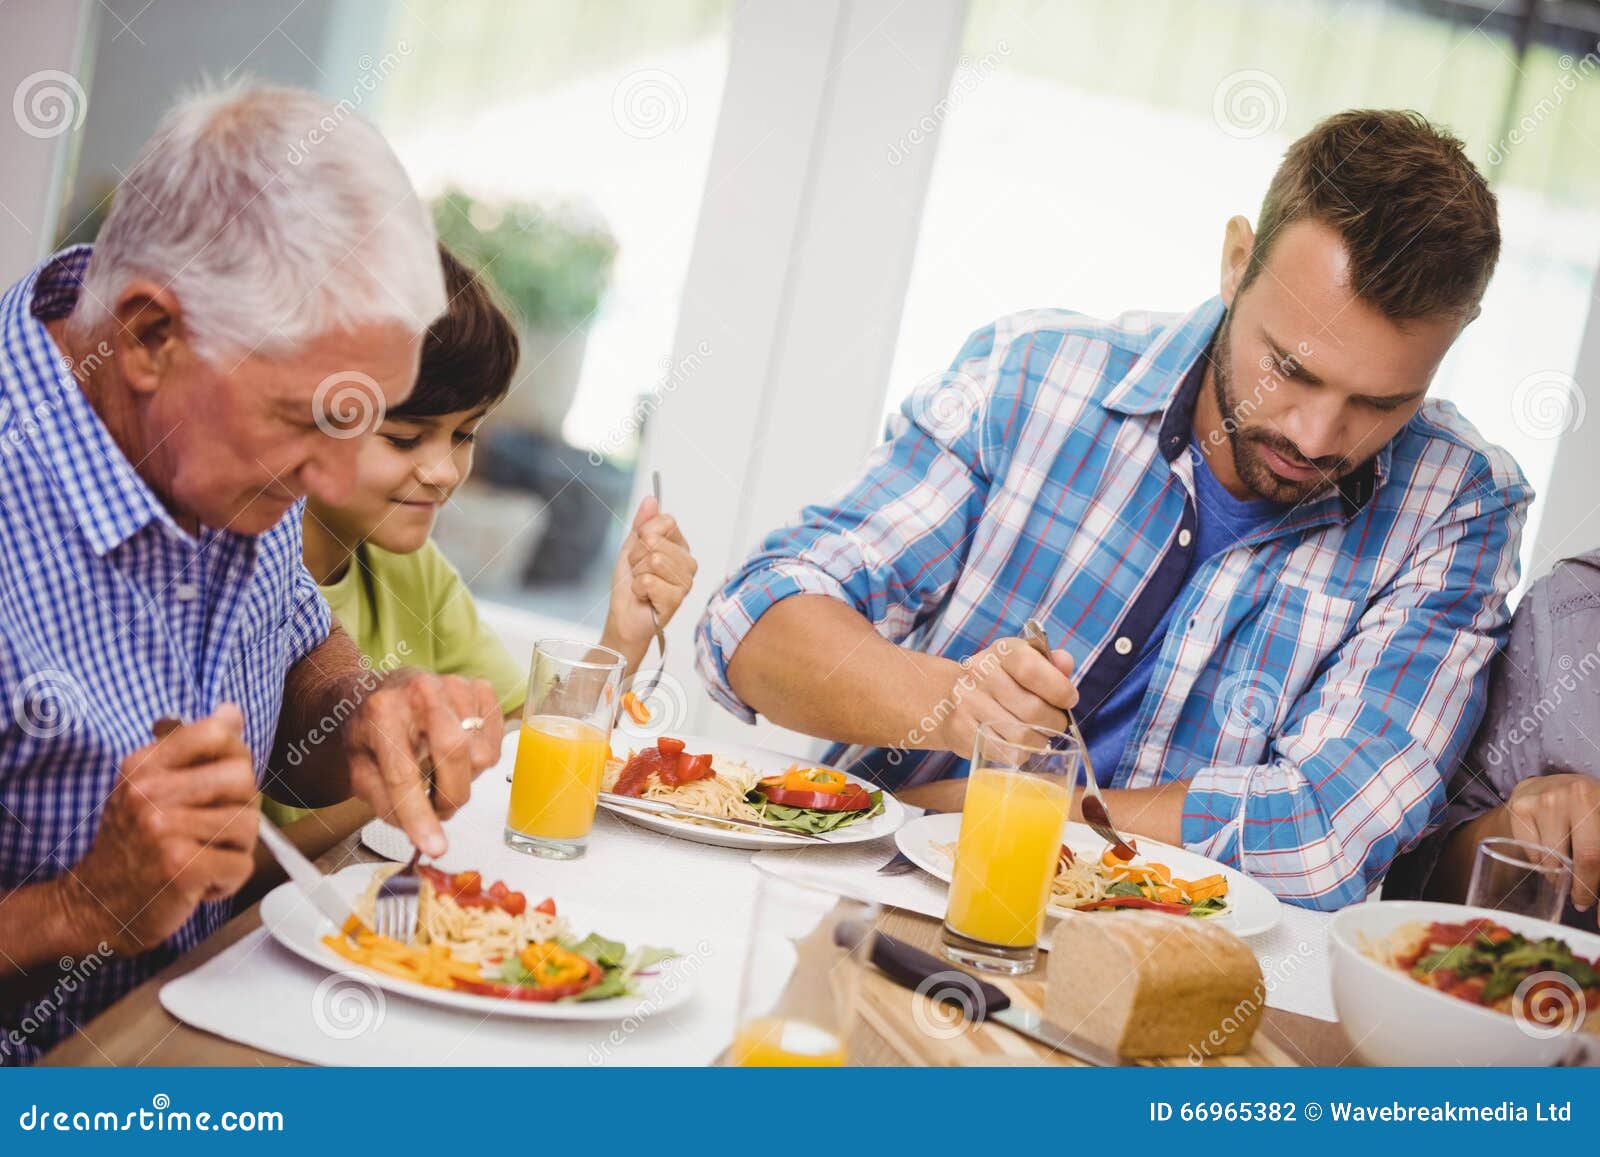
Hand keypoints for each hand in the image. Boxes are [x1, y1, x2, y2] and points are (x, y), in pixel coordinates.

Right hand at [68, 704, 258, 954]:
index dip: (236, 757)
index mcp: (143, 765)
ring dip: (235, 849)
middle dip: (241, 808)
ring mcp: (162, 829)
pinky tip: (199, 883)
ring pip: (249, 825)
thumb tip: (231, 711)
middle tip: (212, 831)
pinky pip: (242, 865)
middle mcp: (148, 791)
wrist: (94, 906)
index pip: (216, 734)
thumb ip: (193, 748)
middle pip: (242, 778)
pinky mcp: (179, 866)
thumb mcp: (151, 787)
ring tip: (202, 857)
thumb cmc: (133, 845)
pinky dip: (229, 879)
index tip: (220, 784)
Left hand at [344, 668, 503, 856]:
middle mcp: (421, 692)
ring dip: (464, 778)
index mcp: (382, 713)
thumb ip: (386, 803)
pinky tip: (458, 753)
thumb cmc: (372, 732)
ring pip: (481, 755)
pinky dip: (479, 758)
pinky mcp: (481, 689)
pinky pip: (496, 742)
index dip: (419, 815)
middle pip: (454, 755)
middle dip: (450, 797)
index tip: (435, 846)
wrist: (382, 692)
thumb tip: (422, 832)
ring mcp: (456, 686)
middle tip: (438, 808)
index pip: (403, 773)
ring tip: (441, 770)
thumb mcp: (360, 770)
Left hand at [602, 495, 696, 660]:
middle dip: (637, 557)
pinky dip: (639, 590)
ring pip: (654, 561)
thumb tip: (651, 499)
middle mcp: (688, 562)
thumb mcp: (632, 546)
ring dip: (638, 574)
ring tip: (642, 585)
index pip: (665, 521)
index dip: (643, 535)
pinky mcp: (677, 600)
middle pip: (656, 541)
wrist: (624, 616)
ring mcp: (686, 582)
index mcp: (680, 546)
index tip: (640, 551)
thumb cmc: (630, 585)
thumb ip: (643, 522)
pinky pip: (650, 582)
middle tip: (639, 572)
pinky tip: (645, 598)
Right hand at [928, 637, 1078, 757]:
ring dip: (1040, 740)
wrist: (948, 696)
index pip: (1031, 669)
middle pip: (1032, 709)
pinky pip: (1006, 753)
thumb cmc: (999, 680)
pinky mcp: (962, 731)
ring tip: (1040, 735)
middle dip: (1055, 721)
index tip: (1069, 700)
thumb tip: (1066, 663)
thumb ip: (1050, 662)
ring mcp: (968, 704)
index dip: (1058, 688)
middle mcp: (980, 674)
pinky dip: (1022, 753)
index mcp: (1001, 652)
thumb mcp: (1024, 661)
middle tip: (1056, 723)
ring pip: (1021, 735)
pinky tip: (1021, 745)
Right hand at [1499, 773, 1599, 910]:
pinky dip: (1538, 861)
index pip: (1595, 854)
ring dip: (1556, 874)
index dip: (1591, 885)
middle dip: (1577, 886)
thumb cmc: (1588, 818)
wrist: (1551, 787)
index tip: (1586, 904)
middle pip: (1575, 857)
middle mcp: (1578, 794)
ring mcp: (1546, 797)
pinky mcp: (1520, 805)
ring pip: (1550, 857)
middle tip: (1576, 897)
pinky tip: (1545, 851)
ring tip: (1562, 868)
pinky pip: (1530, 851)